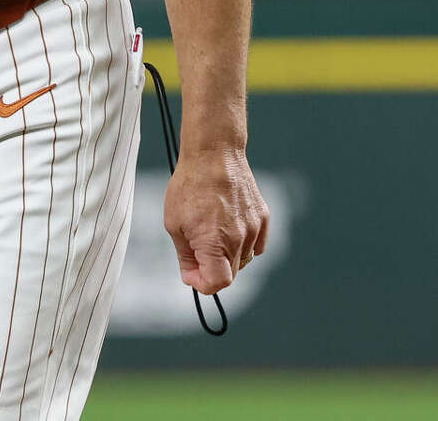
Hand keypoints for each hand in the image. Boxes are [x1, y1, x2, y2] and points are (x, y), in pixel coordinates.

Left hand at [162, 146, 269, 294]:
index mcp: (215, 243)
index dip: (201, 284)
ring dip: (227, 256)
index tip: (191, 273)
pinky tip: (228, 229)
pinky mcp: (263, 218)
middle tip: (194, 250)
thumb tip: (191, 274)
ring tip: (209, 233)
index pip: (217, 283)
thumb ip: (185, 255)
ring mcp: (254, 229)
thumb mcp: (174, 223)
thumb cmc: (190, 185)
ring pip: (244, 259)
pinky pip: (256, 244)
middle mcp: (240, 239)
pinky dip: (243, 245)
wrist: (214, 154)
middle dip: (211, 269)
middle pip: (230, 274)